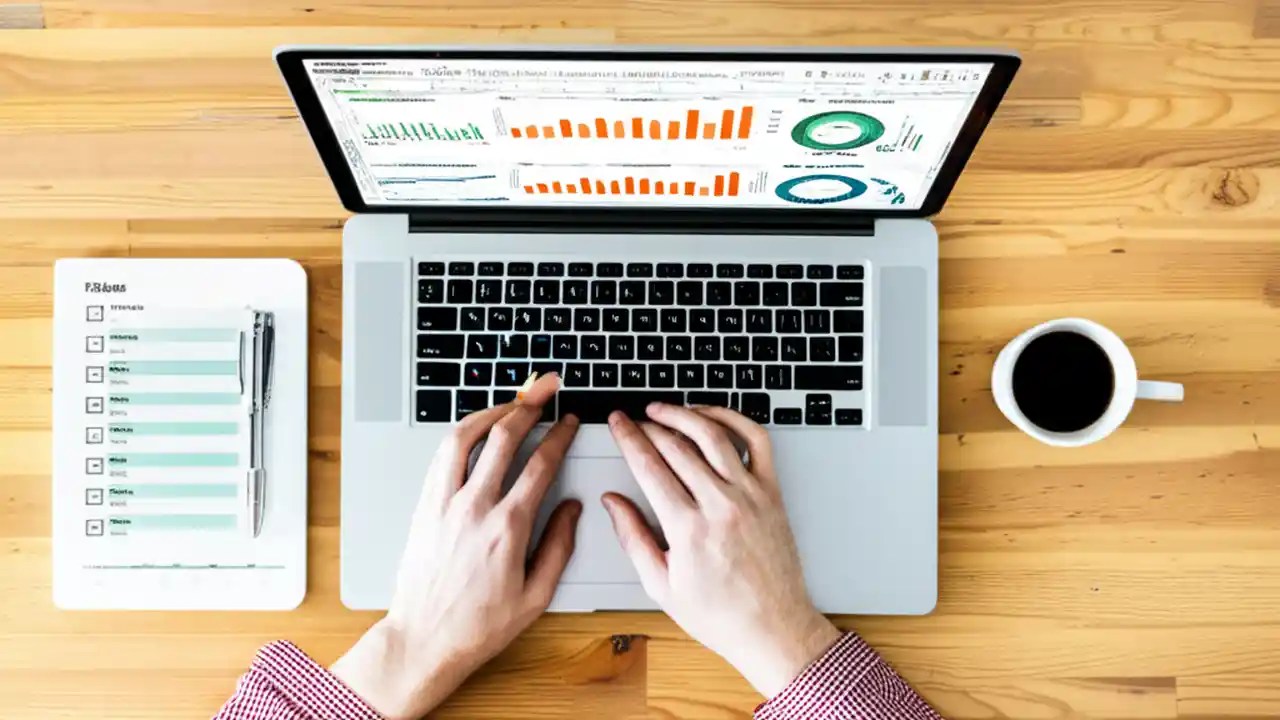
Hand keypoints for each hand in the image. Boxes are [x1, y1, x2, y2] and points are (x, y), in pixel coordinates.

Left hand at [332, 374, 580, 718]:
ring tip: (510, 400)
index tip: (569, 421)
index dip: (560, 435)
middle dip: (530, 403)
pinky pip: (441, 456)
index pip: (540, 464)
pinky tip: (475, 429)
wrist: (423, 640)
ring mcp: (443, 504)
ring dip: (491, 410)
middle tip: (546, 388)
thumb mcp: (536, 596)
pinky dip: (462, 434)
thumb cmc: (478, 626)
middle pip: (504, 437)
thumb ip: (559, 546)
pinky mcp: (424, 507)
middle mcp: (473, 508)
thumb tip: (573, 509)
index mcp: (507, 528)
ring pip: (465, 437)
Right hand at [604, 404, 840, 698]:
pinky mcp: (772, 493)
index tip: (617, 423)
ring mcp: (750, 495)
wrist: (773, 629)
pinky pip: (756, 441)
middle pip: (676, 445)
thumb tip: (612, 502)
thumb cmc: (720, 615)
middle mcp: (720, 505)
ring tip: (664, 410)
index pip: (649, 466)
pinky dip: (734, 419)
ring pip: (713, 434)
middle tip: (633, 418)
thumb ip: (633, 537)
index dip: (627, 438)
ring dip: (684, 414)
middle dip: (648, 425)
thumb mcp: (661, 585)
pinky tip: (713, 416)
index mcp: (688, 529)